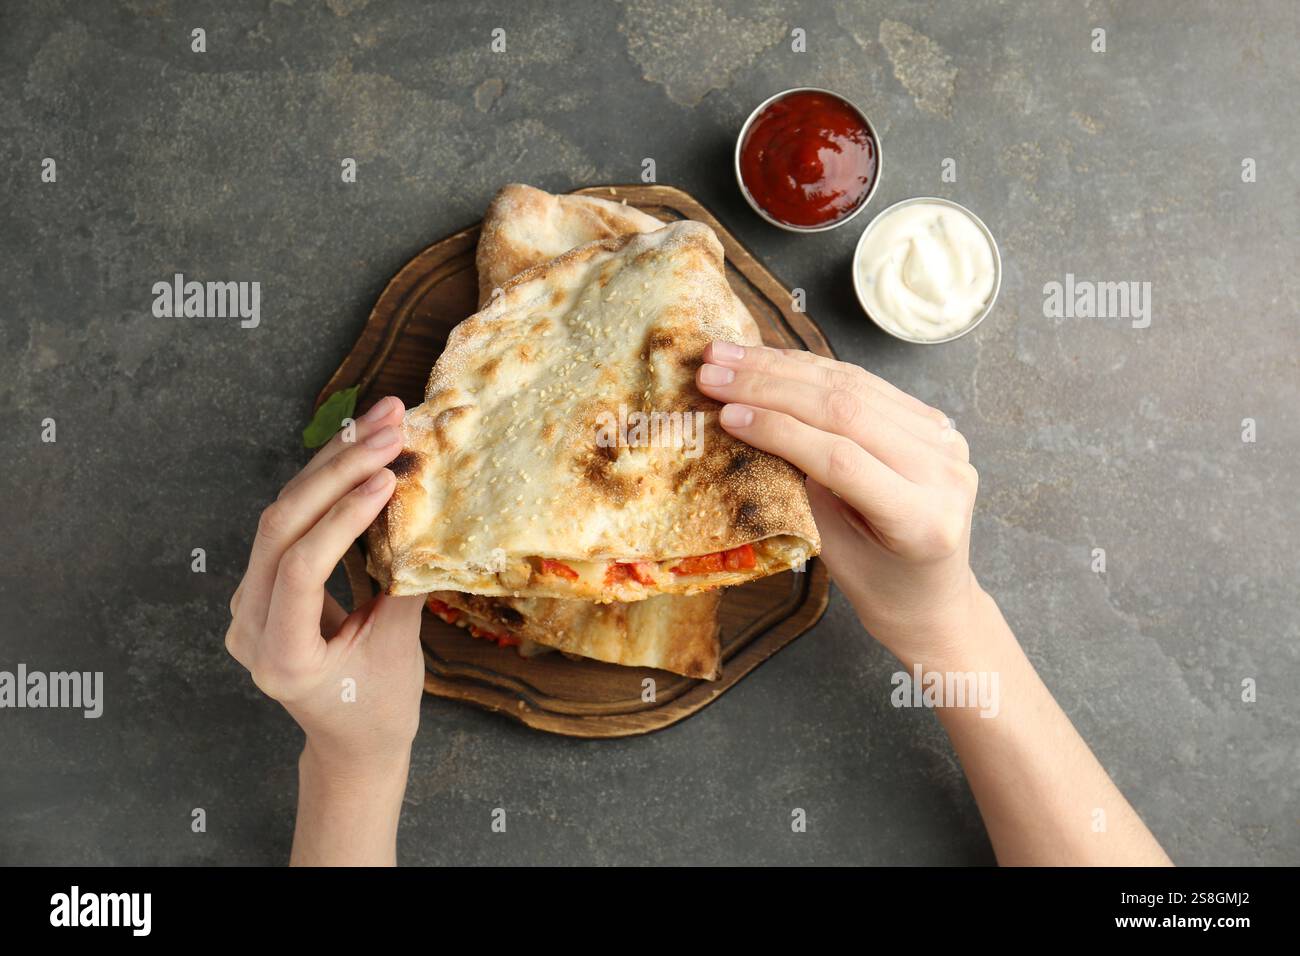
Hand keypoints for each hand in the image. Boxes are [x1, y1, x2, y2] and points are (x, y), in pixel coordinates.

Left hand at [225, 395, 425, 773]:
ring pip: (283, 515)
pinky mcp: (264, 585)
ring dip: (333, 464)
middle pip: (281, 527)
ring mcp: (250, 603)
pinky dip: (329, 485)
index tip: (387, 477)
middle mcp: (250, 625)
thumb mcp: (398, 652)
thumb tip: (424, 515)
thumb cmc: (380, 709)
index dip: (341, 517)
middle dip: (337, 470)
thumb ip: (401, 585)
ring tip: (381, 420)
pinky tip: (362, 451)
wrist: (350, 743)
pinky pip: (291, 524)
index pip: (300, 569)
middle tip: (387, 425)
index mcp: (282, 657)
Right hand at [697, 342, 979, 665]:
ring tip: (728, 356)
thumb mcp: (832, 550)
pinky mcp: (934, 422)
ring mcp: (945, 440)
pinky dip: (813, 369)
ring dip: (784, 366)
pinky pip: (867, 384)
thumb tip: (744, 426)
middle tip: (713, 372)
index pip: (841, 458)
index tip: (725, 415)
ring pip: (856, 386)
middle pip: (848, 410)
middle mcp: (943, 471)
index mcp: (922, 519)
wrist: (934, 598)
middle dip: (771, 387)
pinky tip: (771, 359)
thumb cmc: (878, 586)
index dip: (780, 431)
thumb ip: (802, 491)